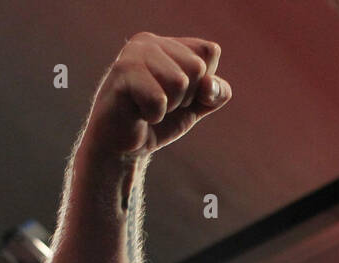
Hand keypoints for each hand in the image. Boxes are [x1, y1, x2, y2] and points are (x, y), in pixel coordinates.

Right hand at [81, 32, 230, 160]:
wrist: (123, 146)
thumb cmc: (160, 121)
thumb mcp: (198, 106)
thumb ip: (217, 92)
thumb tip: (209, 84)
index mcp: (170, 43)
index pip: (211, 52)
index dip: (204, 83)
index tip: (180, 95)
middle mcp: (150, 41)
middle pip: (197, 66)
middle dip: (186, 96)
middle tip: (161, 103)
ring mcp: (133, 53)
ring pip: (179, 81)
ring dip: (169, 106)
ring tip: (148, 106)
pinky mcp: (122, 72)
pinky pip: (159, 99)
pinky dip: (154, 114)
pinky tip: (138, 112)